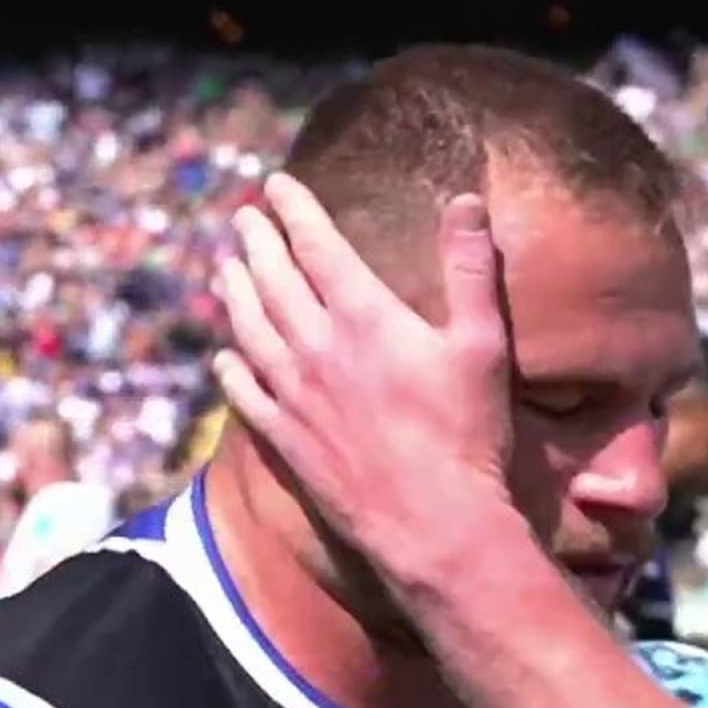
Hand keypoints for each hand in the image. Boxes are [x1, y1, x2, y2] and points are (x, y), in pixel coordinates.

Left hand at [212, 173, 517, 577]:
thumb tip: (464, 200)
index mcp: (365, 317)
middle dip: (256, 243)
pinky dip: (233, 371)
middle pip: (274, 281)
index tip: (276, 185)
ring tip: (225, 271)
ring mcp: (296, 396)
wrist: (433, 522)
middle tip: (241, 219)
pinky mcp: (287, 440)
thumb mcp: (483, 343)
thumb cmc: (466, 434)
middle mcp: (318, 349)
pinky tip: (224, 359)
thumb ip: (471, 269)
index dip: (295, 210)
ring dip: (235, 295)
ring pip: (251, 331)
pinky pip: (247, 396)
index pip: (318, 246)